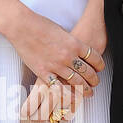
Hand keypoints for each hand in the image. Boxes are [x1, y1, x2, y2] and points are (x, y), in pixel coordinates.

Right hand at [4, 6, 104, 121]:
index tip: (99, 69)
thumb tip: (77, 50)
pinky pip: (59, 88)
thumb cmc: (40, 25)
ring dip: (85, 89)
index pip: (94, 58)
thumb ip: (70, 42)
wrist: (22, 26)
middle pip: (88, 72)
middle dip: (94, 80)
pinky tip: (72, 98)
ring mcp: (56, 66)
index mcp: (75, 43)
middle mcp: (68, 56)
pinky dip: (67, 94)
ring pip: (77, 82)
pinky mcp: (44, 72)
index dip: (100, 65)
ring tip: (88, 92)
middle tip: (95, 83)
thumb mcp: (62, 31)